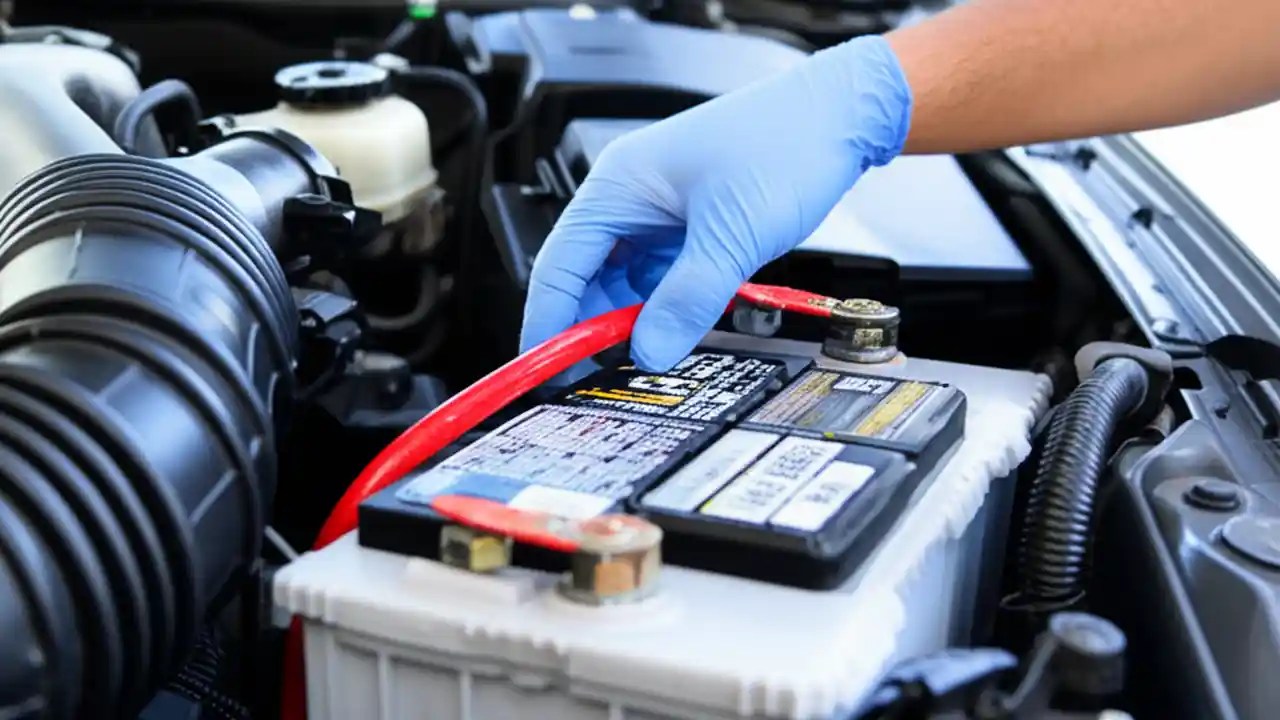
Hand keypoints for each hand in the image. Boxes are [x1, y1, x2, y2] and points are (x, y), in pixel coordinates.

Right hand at [520, 36, 912, 370]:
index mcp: (619, 185)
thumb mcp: (732, 235)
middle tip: (603, 375)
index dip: (549, 322)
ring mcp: (660, 210)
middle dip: (593, 327)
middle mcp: (631, 196)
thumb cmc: (787, 142)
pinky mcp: (690, 224)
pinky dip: (666, 305)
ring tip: (648, 355)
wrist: (843, 114)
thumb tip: (651, 352)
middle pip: (587, 278)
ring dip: (633, 319)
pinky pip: (662, 276)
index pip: (559, 265)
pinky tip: (680, 327)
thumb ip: (688, 299)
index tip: (547, 369)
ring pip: (626, 281)